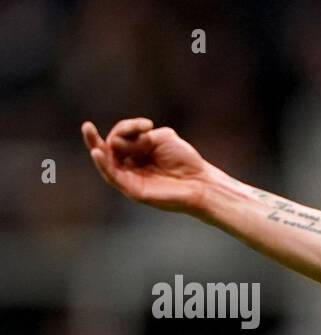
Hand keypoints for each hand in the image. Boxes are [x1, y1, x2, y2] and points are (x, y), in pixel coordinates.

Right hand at [81, 117, 212, 214]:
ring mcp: (130, 178)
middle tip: (86, 125)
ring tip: (88, 132)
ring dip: (95, 147)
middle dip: (99, 136)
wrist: (201, 182)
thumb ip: (140, 135)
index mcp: (137, 151)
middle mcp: (130, 164)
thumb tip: (118, 141)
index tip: (148, 125)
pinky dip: (103, 165)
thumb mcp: (162, 138)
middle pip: (109, 147)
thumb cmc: (185, 160)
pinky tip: (97, 153)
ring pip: (106, 161)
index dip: (129, 127)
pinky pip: (113, 177)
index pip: (121, 135)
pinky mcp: (133, 190)